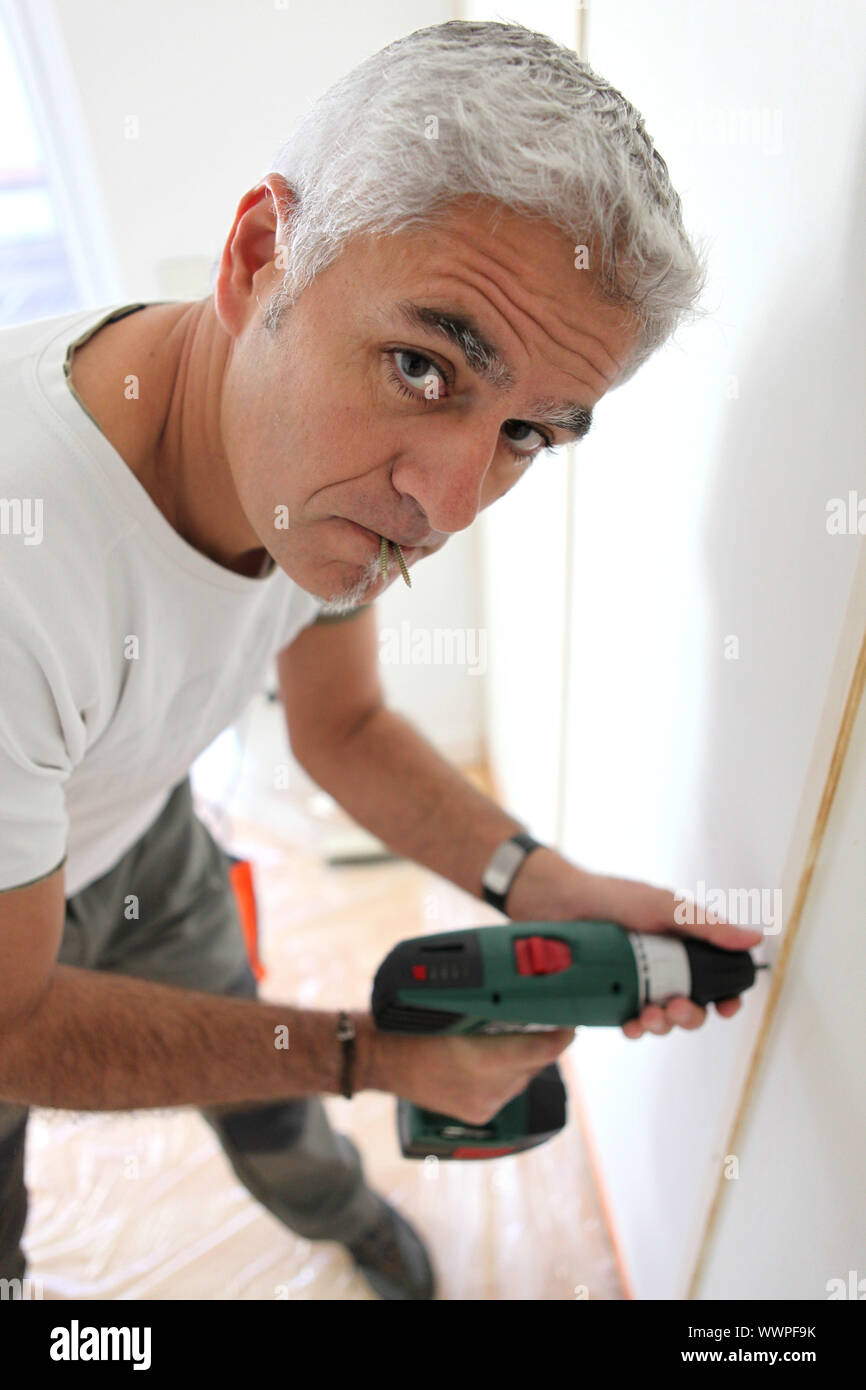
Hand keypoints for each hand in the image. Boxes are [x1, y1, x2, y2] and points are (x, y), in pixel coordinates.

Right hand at [356, 1013, 574, 1123]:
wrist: (379, 1056)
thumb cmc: (411, 1022)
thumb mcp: (451, 1004)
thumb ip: (488, 1001)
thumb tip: (520, 989)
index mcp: (485, 1059)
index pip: (541, 1049)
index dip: (561, 1035)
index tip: (571, 1022)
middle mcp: (489, 1087)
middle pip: (534, 1063)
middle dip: (540, 1043)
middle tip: (543, 1020)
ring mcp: (484, 1104)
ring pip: (522, 1078)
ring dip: (522, 1060)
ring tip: (512, 1038)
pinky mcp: (477, 1114)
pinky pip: (506, 1091)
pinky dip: (506, 1076)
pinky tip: (493, 1060)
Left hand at [503, 849, 763, 1040]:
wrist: (556, 902)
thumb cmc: (612, 897)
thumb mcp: (662, 907)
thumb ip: (705, 926)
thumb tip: (754, 939)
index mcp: (683, 947)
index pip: (716, 980)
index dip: (728, 998)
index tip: (728, 1007)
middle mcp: (663, 968)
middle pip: (693, 1007)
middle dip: (691, 1015)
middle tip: (676, 1007)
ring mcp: (637, 985)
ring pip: (663, 1020)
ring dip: (663, 1025)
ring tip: (648, 1015)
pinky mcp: (612, 997)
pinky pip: (631, 1023)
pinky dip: (635, 1028)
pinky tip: (629, 1025)